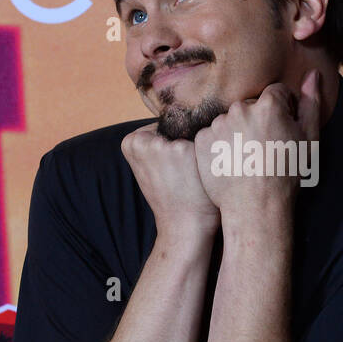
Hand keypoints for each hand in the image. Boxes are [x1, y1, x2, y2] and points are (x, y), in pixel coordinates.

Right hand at [121, 122, 219, 240]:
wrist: (184, 226)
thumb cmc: (175, 196)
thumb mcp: (153, 168)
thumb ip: (157, 143)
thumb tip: (183, 116)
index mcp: (130, 142)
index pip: (163, 129)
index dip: (175, 149)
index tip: (173, 171)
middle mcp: (141, 140)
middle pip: (178, 128)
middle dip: (187, 145)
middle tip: (186, 174)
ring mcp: (160, 143)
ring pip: (192, 131)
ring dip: (201, 147)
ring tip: (196, 173)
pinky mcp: (181, 149)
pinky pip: (205, 139)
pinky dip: (211, 153)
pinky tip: (207, 171)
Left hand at [193, 69, 322, 226]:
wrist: (256, 207)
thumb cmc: (287, 174)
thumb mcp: (308, 139)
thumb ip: (310, 102)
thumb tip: (312, 74)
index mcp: (268, 105)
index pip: (276, 93)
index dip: (282, 111)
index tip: (282, 131)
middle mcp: (240, 108)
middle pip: (251, 105)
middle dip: (258, 120)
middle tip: (264, 148)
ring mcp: (218, 124)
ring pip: (231, 120)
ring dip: (238, 132)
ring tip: (247, 158)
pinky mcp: (202, 140)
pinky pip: (213, 135)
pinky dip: (220, 145)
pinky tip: (232, 162)